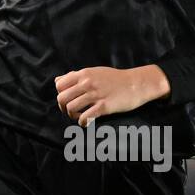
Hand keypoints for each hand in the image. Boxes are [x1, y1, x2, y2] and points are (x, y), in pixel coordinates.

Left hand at [54, 65, 170, 126]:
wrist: (137, 83)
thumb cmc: (116, 79)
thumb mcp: (94, 72)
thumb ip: (75, 76)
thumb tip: (57, 81)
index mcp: (84, 74)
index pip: (59, 85)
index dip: (61, 94)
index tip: (69, 100)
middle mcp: (87, 83)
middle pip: (61, 98)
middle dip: (64, 108)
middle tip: (72, 111)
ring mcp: (95, 95)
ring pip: (71, 108)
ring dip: (73, 116)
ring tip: (81, 116)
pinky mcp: (104, 106)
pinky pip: (85, 117)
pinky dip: (83, 122)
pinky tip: (88, 122)